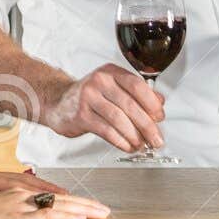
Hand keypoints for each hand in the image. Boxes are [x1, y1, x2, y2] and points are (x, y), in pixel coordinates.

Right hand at [0, 187, 110, 218]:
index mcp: (14, 193)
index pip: (49, 196)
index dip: (69, 201)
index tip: (84, 205)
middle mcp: (20, 194)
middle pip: (60, 198)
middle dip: (84, 203)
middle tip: (103, 209)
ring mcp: (20, 204)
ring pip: (59, 205)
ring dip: (83, 209)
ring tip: (101, 213)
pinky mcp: (18, 217)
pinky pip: (49, 216)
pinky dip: (67, 217)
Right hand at [41, 63, 164, 152]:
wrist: (58, 102)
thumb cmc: (89, 96)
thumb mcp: (112, 87)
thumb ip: (136, 93)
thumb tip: (159, 103)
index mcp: (111, 72)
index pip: (137, 85)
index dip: (151, 103)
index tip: (160, 116)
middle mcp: (99, 82)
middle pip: (129, 104)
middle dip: (147, 125)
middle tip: (156, 138)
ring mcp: (88, 98)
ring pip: (118, 119)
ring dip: (134, 135)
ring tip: (141, 144)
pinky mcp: (81, 115)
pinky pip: (106, 130)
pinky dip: (120, 141)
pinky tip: (127, 145)